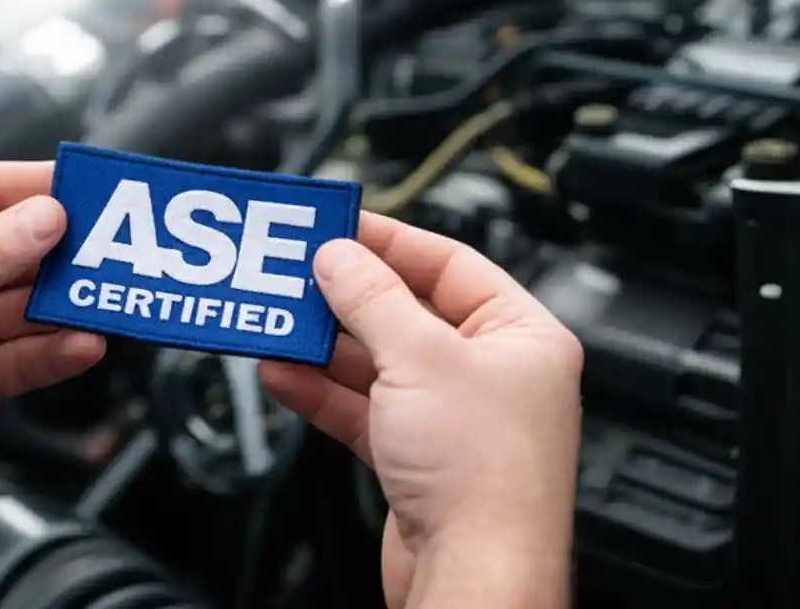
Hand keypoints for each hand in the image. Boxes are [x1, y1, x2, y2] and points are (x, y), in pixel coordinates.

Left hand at [0, 162, 105, 527]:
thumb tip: (45, 216)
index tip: (90, 187)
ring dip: (70, 304)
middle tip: (118, 249)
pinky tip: (82, 345)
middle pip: (22, 248)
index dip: (40, 187)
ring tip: (106, 301)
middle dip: (68, 249)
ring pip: (34, 304)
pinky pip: (31, 356)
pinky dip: (59, 351)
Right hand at [259, 214, 581, 607]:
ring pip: (376, 361)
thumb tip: (339, 255)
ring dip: (324, 345)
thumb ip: (371, 298)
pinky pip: (361, 407)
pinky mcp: (415, 455)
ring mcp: (451, 416)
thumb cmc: (486, 479)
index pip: (449, 263)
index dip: (389, 241)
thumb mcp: (418, 358)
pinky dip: (321, 390)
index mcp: (521, 335)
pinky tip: (284, 374)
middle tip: (296, 273)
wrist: (474, 573)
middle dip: (346, 297)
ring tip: (279, 322)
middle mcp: (491, 373)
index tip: (339, 227)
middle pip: (405, 311)